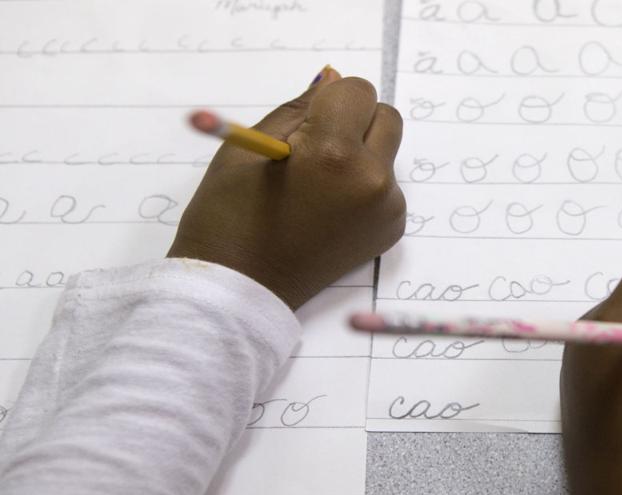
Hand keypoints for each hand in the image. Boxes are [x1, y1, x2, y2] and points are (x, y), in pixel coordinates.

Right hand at [169, 67, 406, 309]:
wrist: (241, 288)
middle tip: (312, 148)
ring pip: (387, 152)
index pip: (359, 91)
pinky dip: (362, 186)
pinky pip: (386, 186)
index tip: (304, 124)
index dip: (330, 100)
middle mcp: (373, 179)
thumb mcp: (251, 145)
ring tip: (315, 183)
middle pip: (386, 118)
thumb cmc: (230, 215)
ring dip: (360, 154)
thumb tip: (334, 79)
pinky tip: (327, 208)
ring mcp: (387, 208)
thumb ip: (299, 108)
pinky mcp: (391, 229)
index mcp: (336, 153)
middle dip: (354, 122)